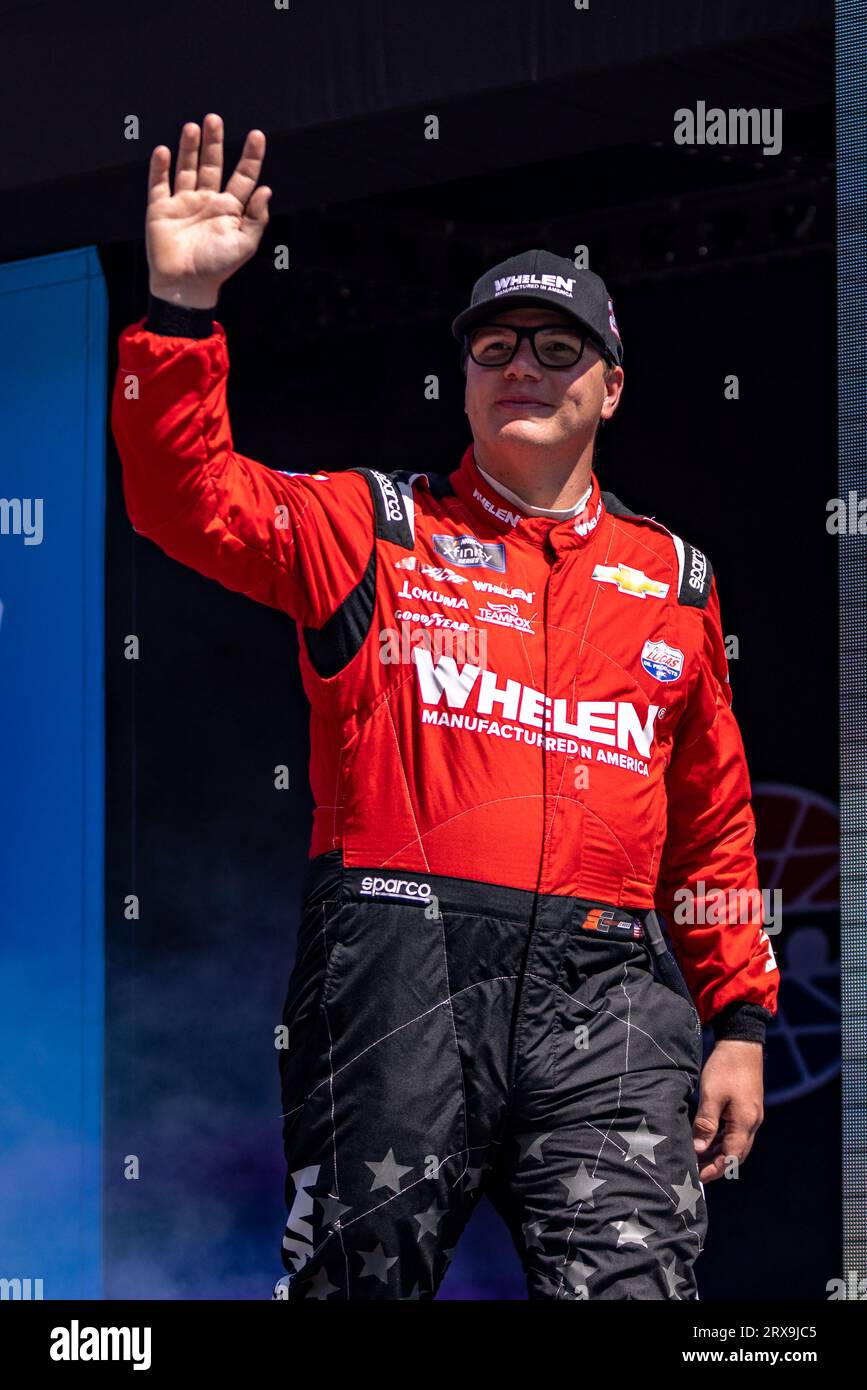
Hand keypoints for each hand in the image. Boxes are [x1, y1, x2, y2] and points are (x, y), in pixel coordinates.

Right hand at [146, 112, 270, 309]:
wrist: (186, 286)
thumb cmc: (217, 268)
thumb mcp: (245, 245)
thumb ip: (256, 218)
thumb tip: (266, 190)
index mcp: (230, 209)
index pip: (243, 176)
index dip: (250, 157)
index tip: (257, 135)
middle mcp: (207, 201)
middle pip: (212, 164)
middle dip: (215, 142)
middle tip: (215, 118)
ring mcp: (183, 203)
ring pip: (187, 168)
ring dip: (189, 148)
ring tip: (193, 127)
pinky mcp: (161, 209)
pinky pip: (159, 184)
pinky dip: (160, 168)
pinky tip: (163, 151)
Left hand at [692, 1039, 763, 1182]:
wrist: (742, 1044)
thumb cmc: (726, 1068)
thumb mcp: (711, 1095)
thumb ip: (706, 1124)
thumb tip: (698, 1149)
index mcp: (745, 1123)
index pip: (731, 1157)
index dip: (714, 1169)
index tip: (697, 1177)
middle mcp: (752, 1123)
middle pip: (736, 1155)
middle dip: (717, 1166)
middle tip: (696, 1172)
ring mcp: (751, 1116)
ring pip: (736, 1144)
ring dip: (719, 1154)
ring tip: (699, 1159)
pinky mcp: (747, 1109)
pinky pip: (736, 1133)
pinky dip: (722, 1141)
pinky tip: (708, 1141)